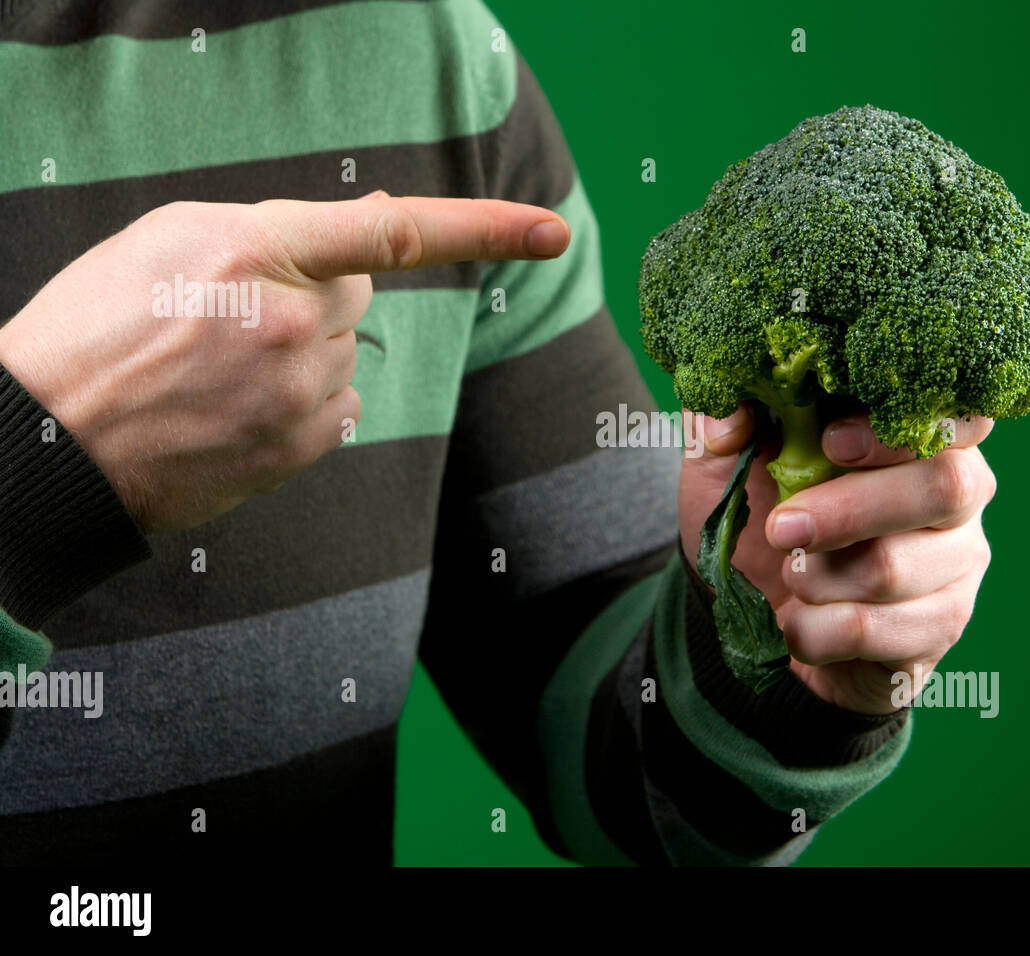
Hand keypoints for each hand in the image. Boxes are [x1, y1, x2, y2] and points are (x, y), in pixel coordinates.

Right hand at [0, 193, 569, 531]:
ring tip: (219, 368)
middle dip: (316, 293)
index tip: (552, 232)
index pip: (394, 232)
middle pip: (358, 293)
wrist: (52, 440)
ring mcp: (299, 390)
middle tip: (234, 314)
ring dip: (302, 351)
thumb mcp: (173, 239)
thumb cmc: (100, 326)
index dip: (485, 229)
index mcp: (254, 249)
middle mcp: (291, 320)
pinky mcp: (301, 445)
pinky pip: (339, 406)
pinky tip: (238, 406)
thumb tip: (378, 223)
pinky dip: (304, 401)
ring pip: (344, 352)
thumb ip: (281, 228)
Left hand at [678, 405, 995, 714]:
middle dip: (848, 510)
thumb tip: (729, 417)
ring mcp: (958, 562)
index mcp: (916, 434)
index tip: (830, 442)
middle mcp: (959, 492)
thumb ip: (720, 425)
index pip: (956, 414)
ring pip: (895, 569)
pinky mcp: (940, 625)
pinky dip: (817, 631)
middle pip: (945, 488)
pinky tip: (799, 624)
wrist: (756, 614)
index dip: (899, 429)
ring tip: (791, 576)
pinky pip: (880, 630)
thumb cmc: (759, 519)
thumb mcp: (724, 465)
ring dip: (816, 579)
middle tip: (782, 528)